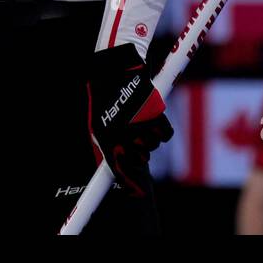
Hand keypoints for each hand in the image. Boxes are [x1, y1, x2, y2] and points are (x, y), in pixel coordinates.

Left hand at [86, 43, 173, 195]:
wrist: (115, 71)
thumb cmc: (104, 97)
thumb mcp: (97, 124)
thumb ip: (105, 145)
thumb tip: (110, 166)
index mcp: (109, 140)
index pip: (121, 170)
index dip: (129, 183)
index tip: (135, 191)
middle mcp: (126, 137)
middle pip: (140, 160)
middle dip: (139, 154)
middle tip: (137, 141)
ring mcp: (142, 126)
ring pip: (153, 146)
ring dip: (149, 139)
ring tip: (141, 123)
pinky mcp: (156, 115)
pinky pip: (165, 134)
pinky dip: (162, 130)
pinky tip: (154, 121)